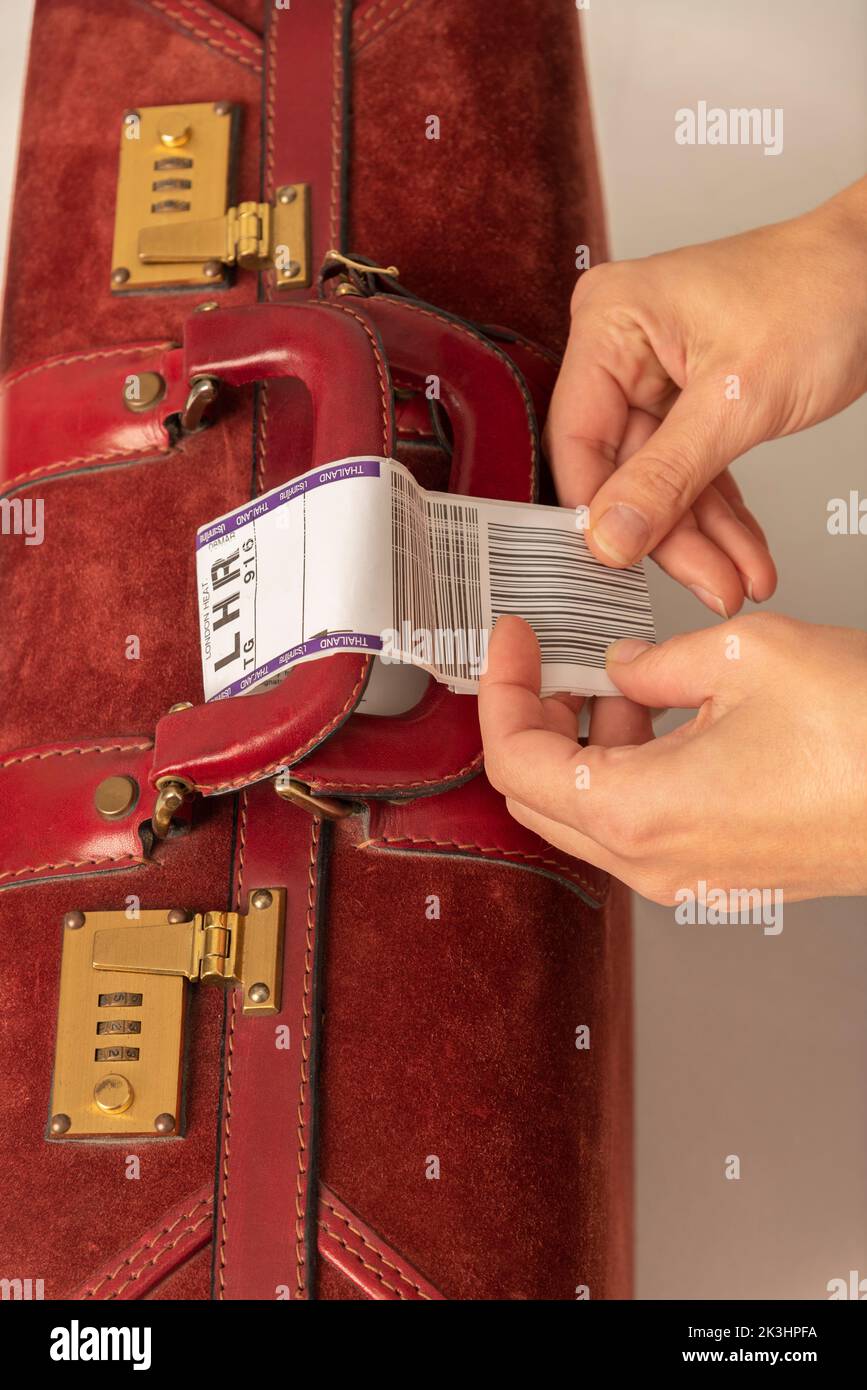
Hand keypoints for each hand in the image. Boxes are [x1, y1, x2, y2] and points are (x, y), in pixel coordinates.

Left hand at [479, 614, 866, 902]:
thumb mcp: (748, 655)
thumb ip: (659, 659)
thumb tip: (626, 665)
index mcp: (638, 811)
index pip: (515, 759)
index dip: (500, 688)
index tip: (511, 640)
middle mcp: (653, 862)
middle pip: (537, 796)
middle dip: (532, 719)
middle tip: (548, 659)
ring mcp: (687, 879)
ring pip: (587, 813)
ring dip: (583, 743)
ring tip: (620, 681)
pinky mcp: (721, 876)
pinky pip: (640, 826)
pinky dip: (626, 770)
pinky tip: (663, 717)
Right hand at [547, 177, 866, 617]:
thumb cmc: (822, 290)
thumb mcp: (739, 398)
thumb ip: (667, 475)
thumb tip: (608, 537)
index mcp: (610, 322)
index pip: (579, 438)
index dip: (599, 508)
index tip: (620, 563)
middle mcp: (623, 348)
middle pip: (624, 468)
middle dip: (672, 534)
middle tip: (707, 583)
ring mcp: (657, 377)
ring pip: (663, 481)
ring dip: (702, 538)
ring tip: (734, 581)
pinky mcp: (692, 402)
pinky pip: (694, 472)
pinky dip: (722, 517)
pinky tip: (742, 555)